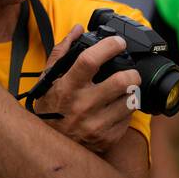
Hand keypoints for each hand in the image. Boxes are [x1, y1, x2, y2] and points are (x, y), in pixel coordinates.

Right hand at [32, 24, 140, 154]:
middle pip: (121, 82)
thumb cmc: (50, 108)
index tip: (118, 42)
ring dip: (130, 93)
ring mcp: (95, 125)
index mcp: (67, 87)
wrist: (47, 147)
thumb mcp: (48, 80)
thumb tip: (78, 29)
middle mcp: (82, 106)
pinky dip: (126, 111)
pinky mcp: (106, 139)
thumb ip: (62, 52)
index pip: (90, 60)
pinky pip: (128, 119)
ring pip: (130, 101)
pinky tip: (116, 109)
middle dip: (131, 73)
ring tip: (124, 91)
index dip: (109, 46)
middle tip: (129, 72)